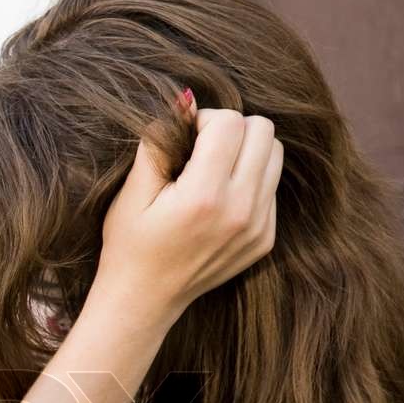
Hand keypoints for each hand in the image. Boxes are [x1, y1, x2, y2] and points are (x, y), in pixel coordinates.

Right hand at [96, 103, 281, 322]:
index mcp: (205, 196)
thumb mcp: (131, 194)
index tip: (183, 136)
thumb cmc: (128, 246)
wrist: (143, 301)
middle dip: (231, 129)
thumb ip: (158, 144)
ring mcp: (258, 226)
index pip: (231, 124)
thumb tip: (183, 101)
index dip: (204, 119)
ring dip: (245, 151)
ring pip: (275, 155)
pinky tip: (217, 198)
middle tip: (201, 149)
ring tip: (211, 170)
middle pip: (264, 132)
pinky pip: (270, 186)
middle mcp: (241, 210)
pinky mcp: (265, 238)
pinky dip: (248, 179)